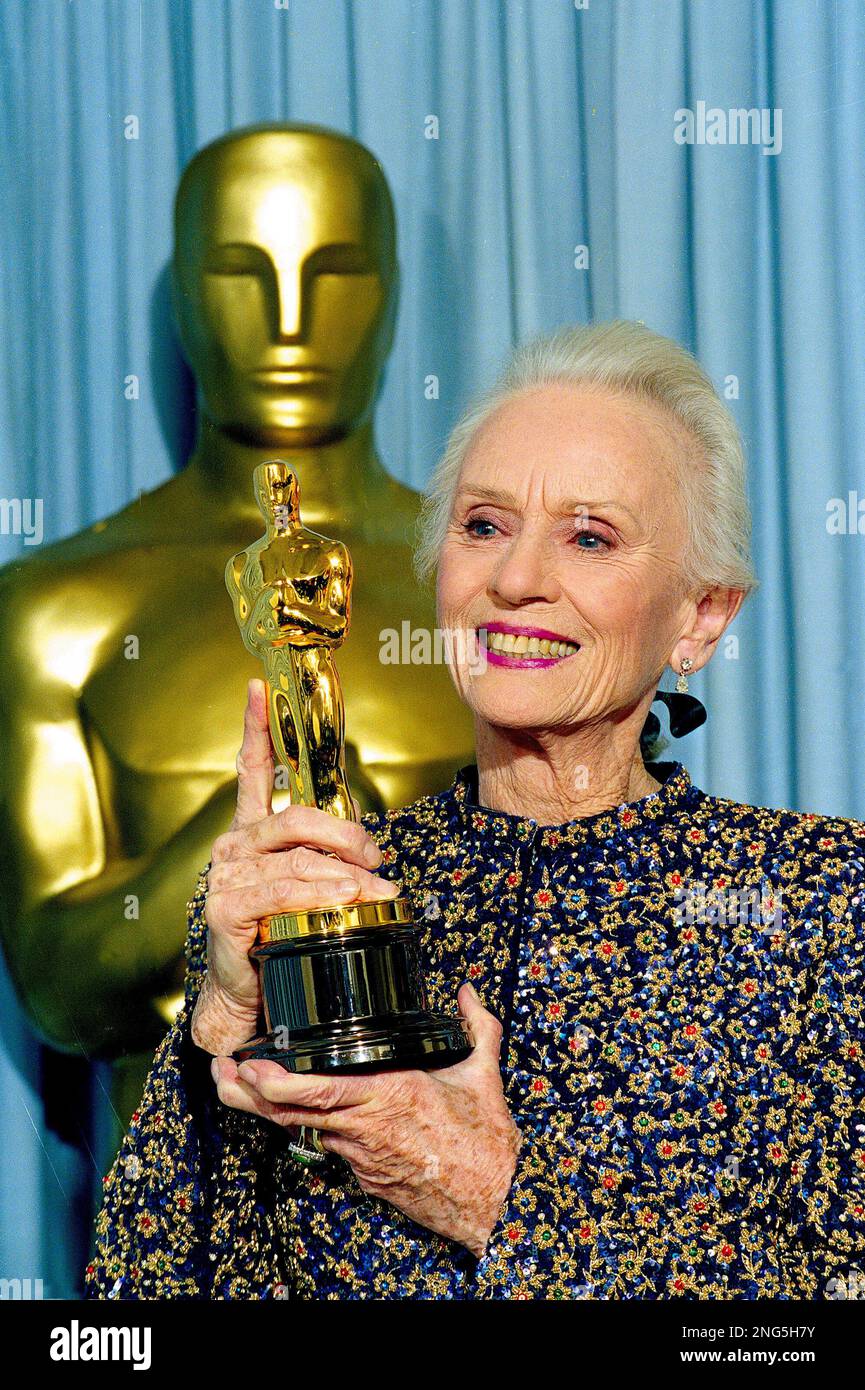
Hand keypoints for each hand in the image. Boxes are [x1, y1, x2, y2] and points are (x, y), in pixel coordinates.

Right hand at [191, 677, 397, 1055]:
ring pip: (298, 858)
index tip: (258, 687)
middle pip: (297, 817)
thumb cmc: (279, 932)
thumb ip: (327, 859)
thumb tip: (373, 853)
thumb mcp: (305, 885)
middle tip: (378, 855)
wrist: (246, 992)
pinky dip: (320, 895)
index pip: (253, 769)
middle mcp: (235, 844)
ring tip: (377, 889)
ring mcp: (228, 875)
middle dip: (346, 833)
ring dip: (345, 873)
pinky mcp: (227, 906)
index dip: (257, 726)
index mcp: (252, 830)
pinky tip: (344, 900)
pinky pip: (283, 891)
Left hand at [210, 983, 522, 1257]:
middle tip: (223, 1070)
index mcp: (391, 1095)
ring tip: (236, 1083)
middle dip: (250, 1093)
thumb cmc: (487, 1144)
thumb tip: (468, 992)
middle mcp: (366, 1127)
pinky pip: (326, 1144)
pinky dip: (303, 1125)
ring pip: (301, 1129)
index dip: (281, 1084)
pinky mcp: (363, 1175)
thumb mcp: (485, 1077)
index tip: (253, 1068)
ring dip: (266, 1108)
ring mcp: (360, 1155)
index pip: (322, 1091)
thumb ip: (477, 1028)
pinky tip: (286, 1108)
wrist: (494, 1205)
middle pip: (293, 1112)